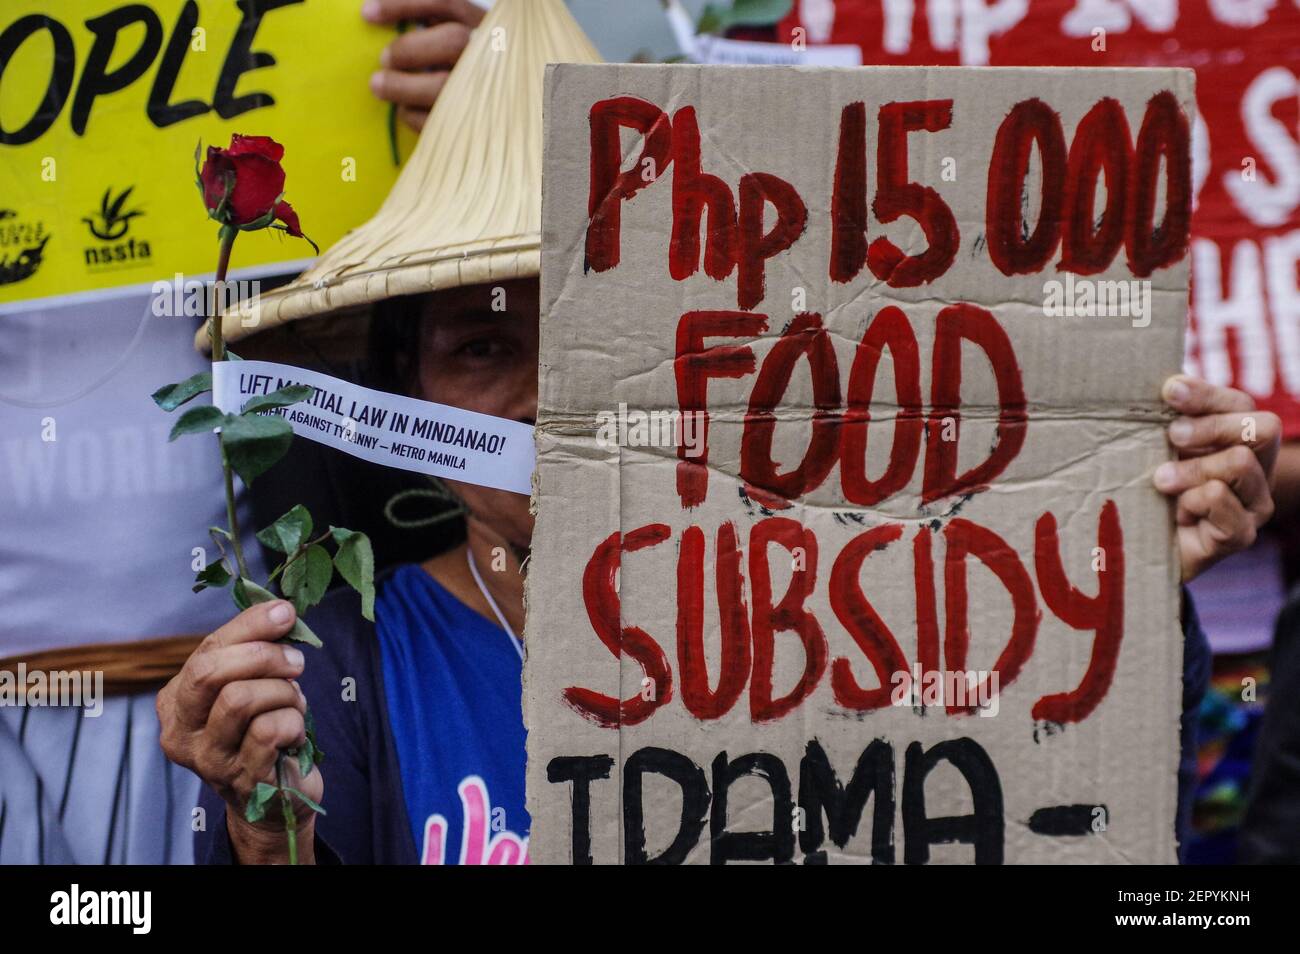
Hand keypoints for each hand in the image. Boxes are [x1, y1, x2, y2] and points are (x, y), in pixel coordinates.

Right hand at [156, 601, 321, 863]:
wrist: (274, 796)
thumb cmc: (261, 729)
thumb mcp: (251, 683)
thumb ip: (255, 647)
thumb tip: (279, 608)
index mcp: (176, 700)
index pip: (206, 650)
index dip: (249, 626)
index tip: (285, 613)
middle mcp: (180, 732)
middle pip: (210, 673)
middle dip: (263, 657)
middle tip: (295, 662)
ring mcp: (207, 759)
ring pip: (241, 699)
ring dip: (283, 693)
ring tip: (294, 703)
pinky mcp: (240, 779)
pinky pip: (270, 731)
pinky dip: (294, 722)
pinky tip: (295, 733)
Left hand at [362, 0, 485, 130]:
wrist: (504, 117)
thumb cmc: (474, 74)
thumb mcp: (463, 39)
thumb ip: (433, 24)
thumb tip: (378, 16)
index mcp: (486, 27)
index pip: (446, 3)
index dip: (404, 5)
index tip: (366, 13)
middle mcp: (492, 56)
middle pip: (453, 41)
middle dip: (408, 50)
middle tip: (384, 59)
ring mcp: (487, 93)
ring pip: (443, 85)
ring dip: (401, 86)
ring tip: (378, 85)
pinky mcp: (476, 126)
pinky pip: (438, 120)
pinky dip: (413, 114)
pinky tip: (404, 110)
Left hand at [1154, 375, 1279, 581]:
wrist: (1134, 550)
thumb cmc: (1144, 490)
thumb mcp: (1153, 448)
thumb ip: (1164, 417)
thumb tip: (1162, 382)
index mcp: (1238, 441)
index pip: (1240, 404)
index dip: (1206, 394)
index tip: (1168, 392)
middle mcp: (1257, 469)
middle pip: (1261, 427)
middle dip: (1211, 427)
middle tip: (1173, 438)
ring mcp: (1254, 504)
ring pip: (1241, 462)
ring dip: (1192, 468)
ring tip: (1161, 481)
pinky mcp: (1240, 535)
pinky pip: (1223, 501)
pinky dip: (1193, 501)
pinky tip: (1175, 511)